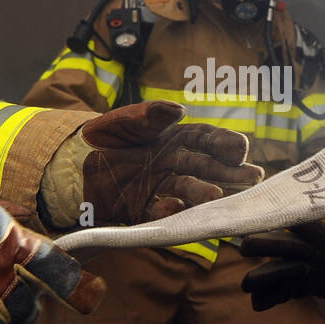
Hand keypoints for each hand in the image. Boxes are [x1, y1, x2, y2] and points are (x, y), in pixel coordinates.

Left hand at [78, 101, 263, 223]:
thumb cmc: (104, 136)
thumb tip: (179, 109)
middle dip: (231, 173)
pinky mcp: (145, 210)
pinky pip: (161, 213)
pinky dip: (169, 212)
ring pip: (189, 191)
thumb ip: (151, 113)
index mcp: (177, 139)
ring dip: (204, 194)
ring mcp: (163, 188)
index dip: (226, 144)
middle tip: (253, 178)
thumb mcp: (125, 119)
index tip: (241, 148)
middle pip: (208, 168)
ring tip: (218, 196)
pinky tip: (176, 208)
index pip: (209, 140)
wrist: (71, 164)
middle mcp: (176, 164)